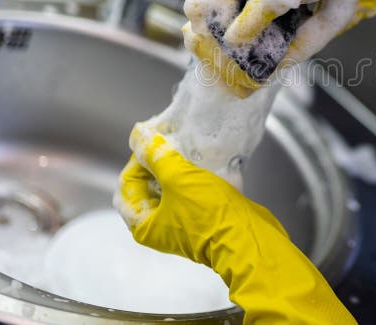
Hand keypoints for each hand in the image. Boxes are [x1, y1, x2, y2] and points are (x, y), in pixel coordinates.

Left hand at [114, 126, 355, 324]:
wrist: (249, 238)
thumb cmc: (211, 215)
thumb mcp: (179, 178)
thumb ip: (155, 155)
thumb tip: (138, 136)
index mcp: (143, 224)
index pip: (127, 184)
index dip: (138, 159)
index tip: (155, 142)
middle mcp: (159, 226)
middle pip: (146, 185)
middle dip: (157, 161)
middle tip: (171, 141)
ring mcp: (181, 222)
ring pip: (170, 187)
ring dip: (177, 167)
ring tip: (188, 148)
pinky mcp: (202, 217)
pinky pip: (189, 191)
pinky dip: (192, 176)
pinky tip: (203, 162)